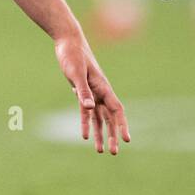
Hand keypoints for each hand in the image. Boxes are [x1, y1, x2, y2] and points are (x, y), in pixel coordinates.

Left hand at [54, 32, 130, 154]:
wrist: (68, 42)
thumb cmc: (73, 55)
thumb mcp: (76, 73)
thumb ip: (83, 91)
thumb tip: (90, 108)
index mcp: (103, 87)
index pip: (116, 111)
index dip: (122, 125)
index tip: (126, 140)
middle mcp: (101, 92)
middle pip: (110, 118)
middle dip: (113, 135)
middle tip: (114, 152)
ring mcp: (92, 93)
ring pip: (99, 118)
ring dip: (100, 134)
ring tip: (101, 151)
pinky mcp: (81, 92)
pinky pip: (86, 112)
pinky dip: (86, 124)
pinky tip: (84, 136)